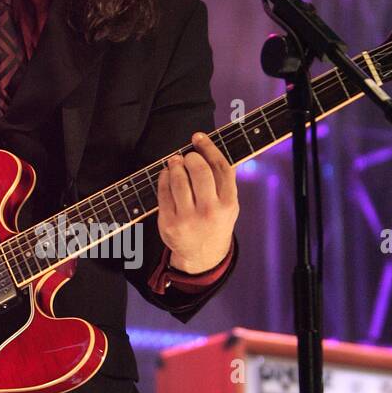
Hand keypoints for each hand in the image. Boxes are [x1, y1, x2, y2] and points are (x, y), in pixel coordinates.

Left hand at [157, 131, 238, 272]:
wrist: (202, 254)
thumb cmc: (215, 221)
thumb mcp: (228, 204)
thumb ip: (223, 180)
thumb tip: (209, 147)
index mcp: (228, 204)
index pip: (220, 168)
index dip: (209, 148)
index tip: (199, 137)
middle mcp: (209, 212)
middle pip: (199, 171)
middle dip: (190, 157)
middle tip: (187, 156)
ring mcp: (188, 219)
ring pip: (178, 179)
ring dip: (175, 165)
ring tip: (175, 161)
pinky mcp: (169, 223)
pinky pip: (163, 192)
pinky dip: (163, 178)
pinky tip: (166, 174)